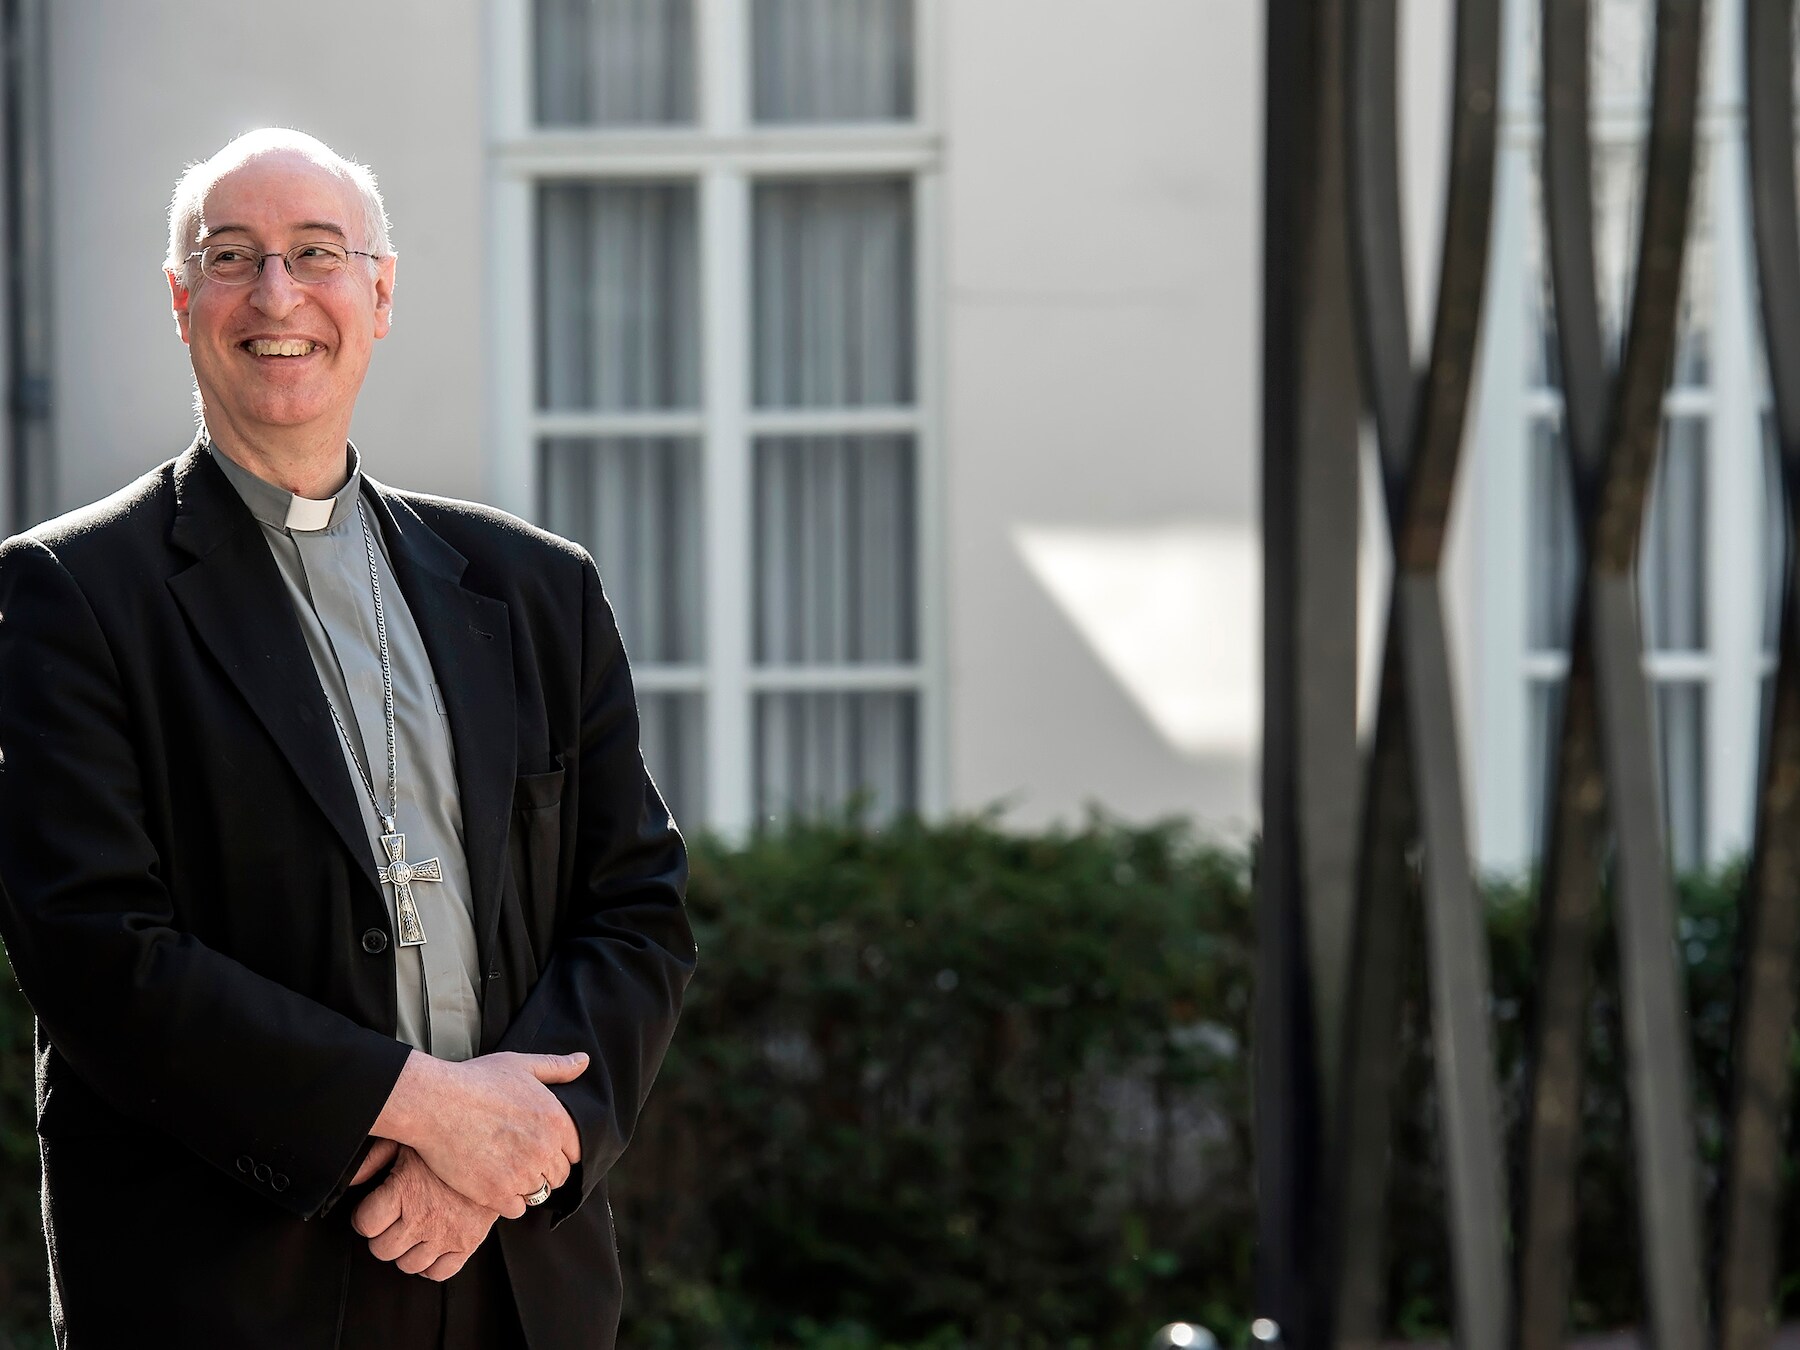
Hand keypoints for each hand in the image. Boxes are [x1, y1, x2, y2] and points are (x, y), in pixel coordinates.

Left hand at [352, 1145, 501, 1280]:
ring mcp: (446, 1234)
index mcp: (405, 1189)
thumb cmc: (450, 1145)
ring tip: (415, 1230)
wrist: (498, 1150)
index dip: (366, 1217)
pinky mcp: (468, 1243)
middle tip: (395, 1220)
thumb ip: (374, 1158)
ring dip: (407, 1250)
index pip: (365, 1223)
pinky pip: (438, 1274)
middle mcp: (424, 1216)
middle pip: (382, 1249)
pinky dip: (431, 1265)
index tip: (375, 1209)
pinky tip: (432, 1245)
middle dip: (384, 1236)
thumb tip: (349, 1179)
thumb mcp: (408, 1142)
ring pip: (407, 1265)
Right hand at [375, 1050, 585, 1216]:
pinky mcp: (496, 1193)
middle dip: (543, 1169)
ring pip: (538, 1193)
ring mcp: (522, 1173)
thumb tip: (583, 1061)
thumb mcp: (521, 1065)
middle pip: (559, 1175)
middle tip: (519, 1160)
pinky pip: (516, 1209)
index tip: (538, 1146)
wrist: (435, 1104)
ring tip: (505, 1171)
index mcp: (556, 1120)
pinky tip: (493, 1185)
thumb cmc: (476, 1081)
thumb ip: (557, 1067)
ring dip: (526, 1186)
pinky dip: (507, 1202)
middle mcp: (545, 1149)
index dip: (558, 1150)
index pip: (575, 1152)